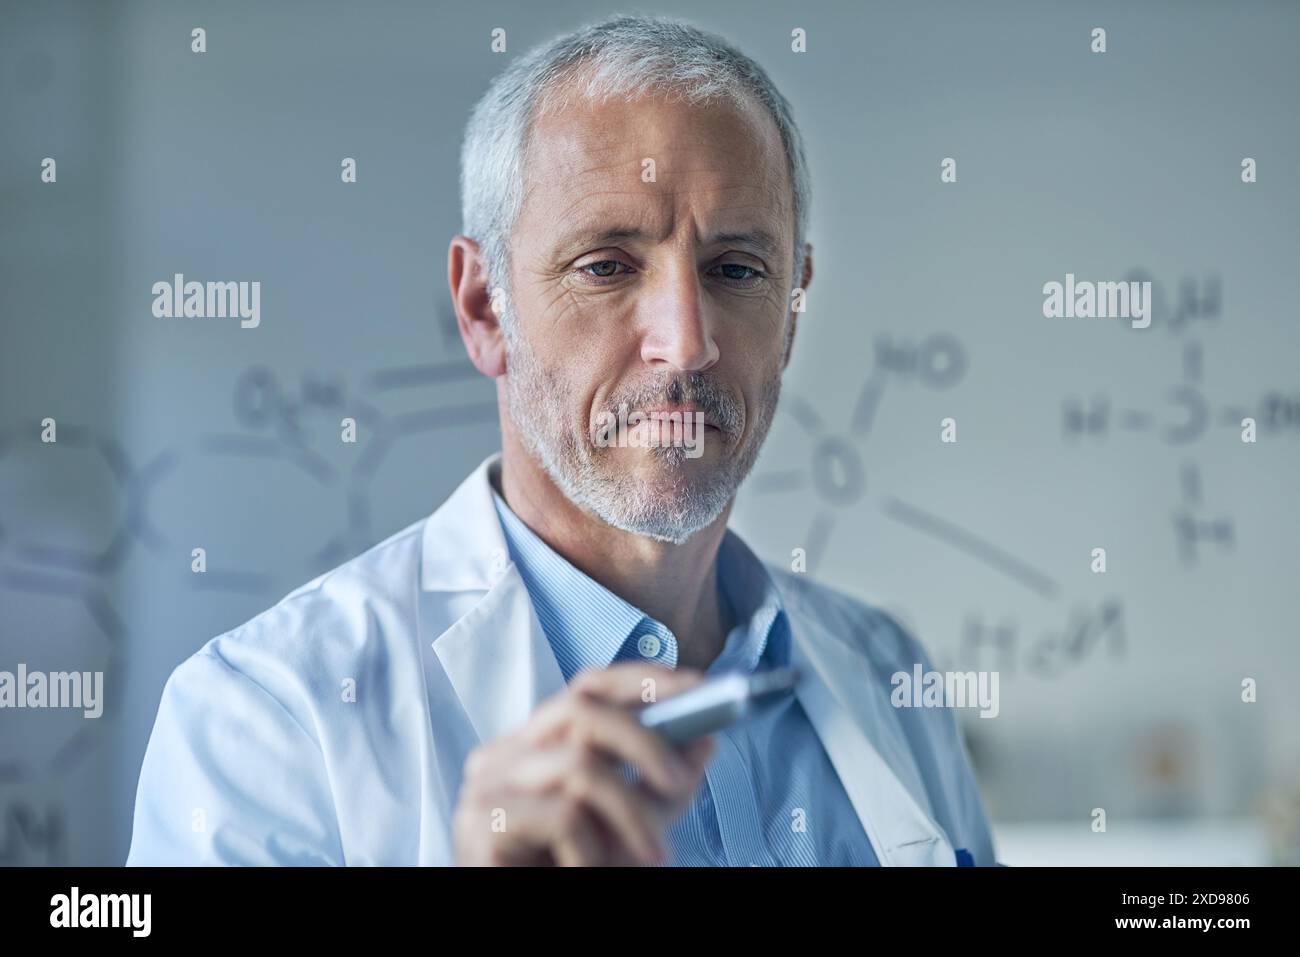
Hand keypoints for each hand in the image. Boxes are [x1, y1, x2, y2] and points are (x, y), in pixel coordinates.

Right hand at [452, 662, 716, 865]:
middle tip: (681, 781)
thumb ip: (663, 784)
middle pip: (579, 708)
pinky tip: (584, 871)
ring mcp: (486, 787)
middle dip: (645, 742)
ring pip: (579, 766)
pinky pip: (564, 816)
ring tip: (651, 855)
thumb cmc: (574, 870)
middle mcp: (503, 756)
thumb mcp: (632, 823)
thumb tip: (703, 738)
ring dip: (631, 815)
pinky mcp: (483, 824)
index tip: (696, 688)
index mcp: (534, 745)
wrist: (529, 919)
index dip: (642, 681)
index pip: (585, 687)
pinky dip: (591, 851)